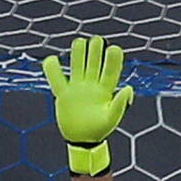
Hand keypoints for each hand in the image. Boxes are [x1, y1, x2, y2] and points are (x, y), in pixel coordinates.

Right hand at [42, 36, 133, 174]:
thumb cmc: (99, 130)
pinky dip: (52, 70)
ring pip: (77, 66)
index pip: (110, 71)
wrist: (81, 139)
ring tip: (79, 42)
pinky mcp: (63, 94)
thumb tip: (129, 89)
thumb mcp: (111, 119)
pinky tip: (51, 60)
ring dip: (78, 54)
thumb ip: (120, 104)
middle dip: (95, 52)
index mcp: (106, 90)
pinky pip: (56, 79)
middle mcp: (92, 85)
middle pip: (94, 63)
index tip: (114, 48)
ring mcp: (77, 88)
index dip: (113, 60)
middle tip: (96, 41)